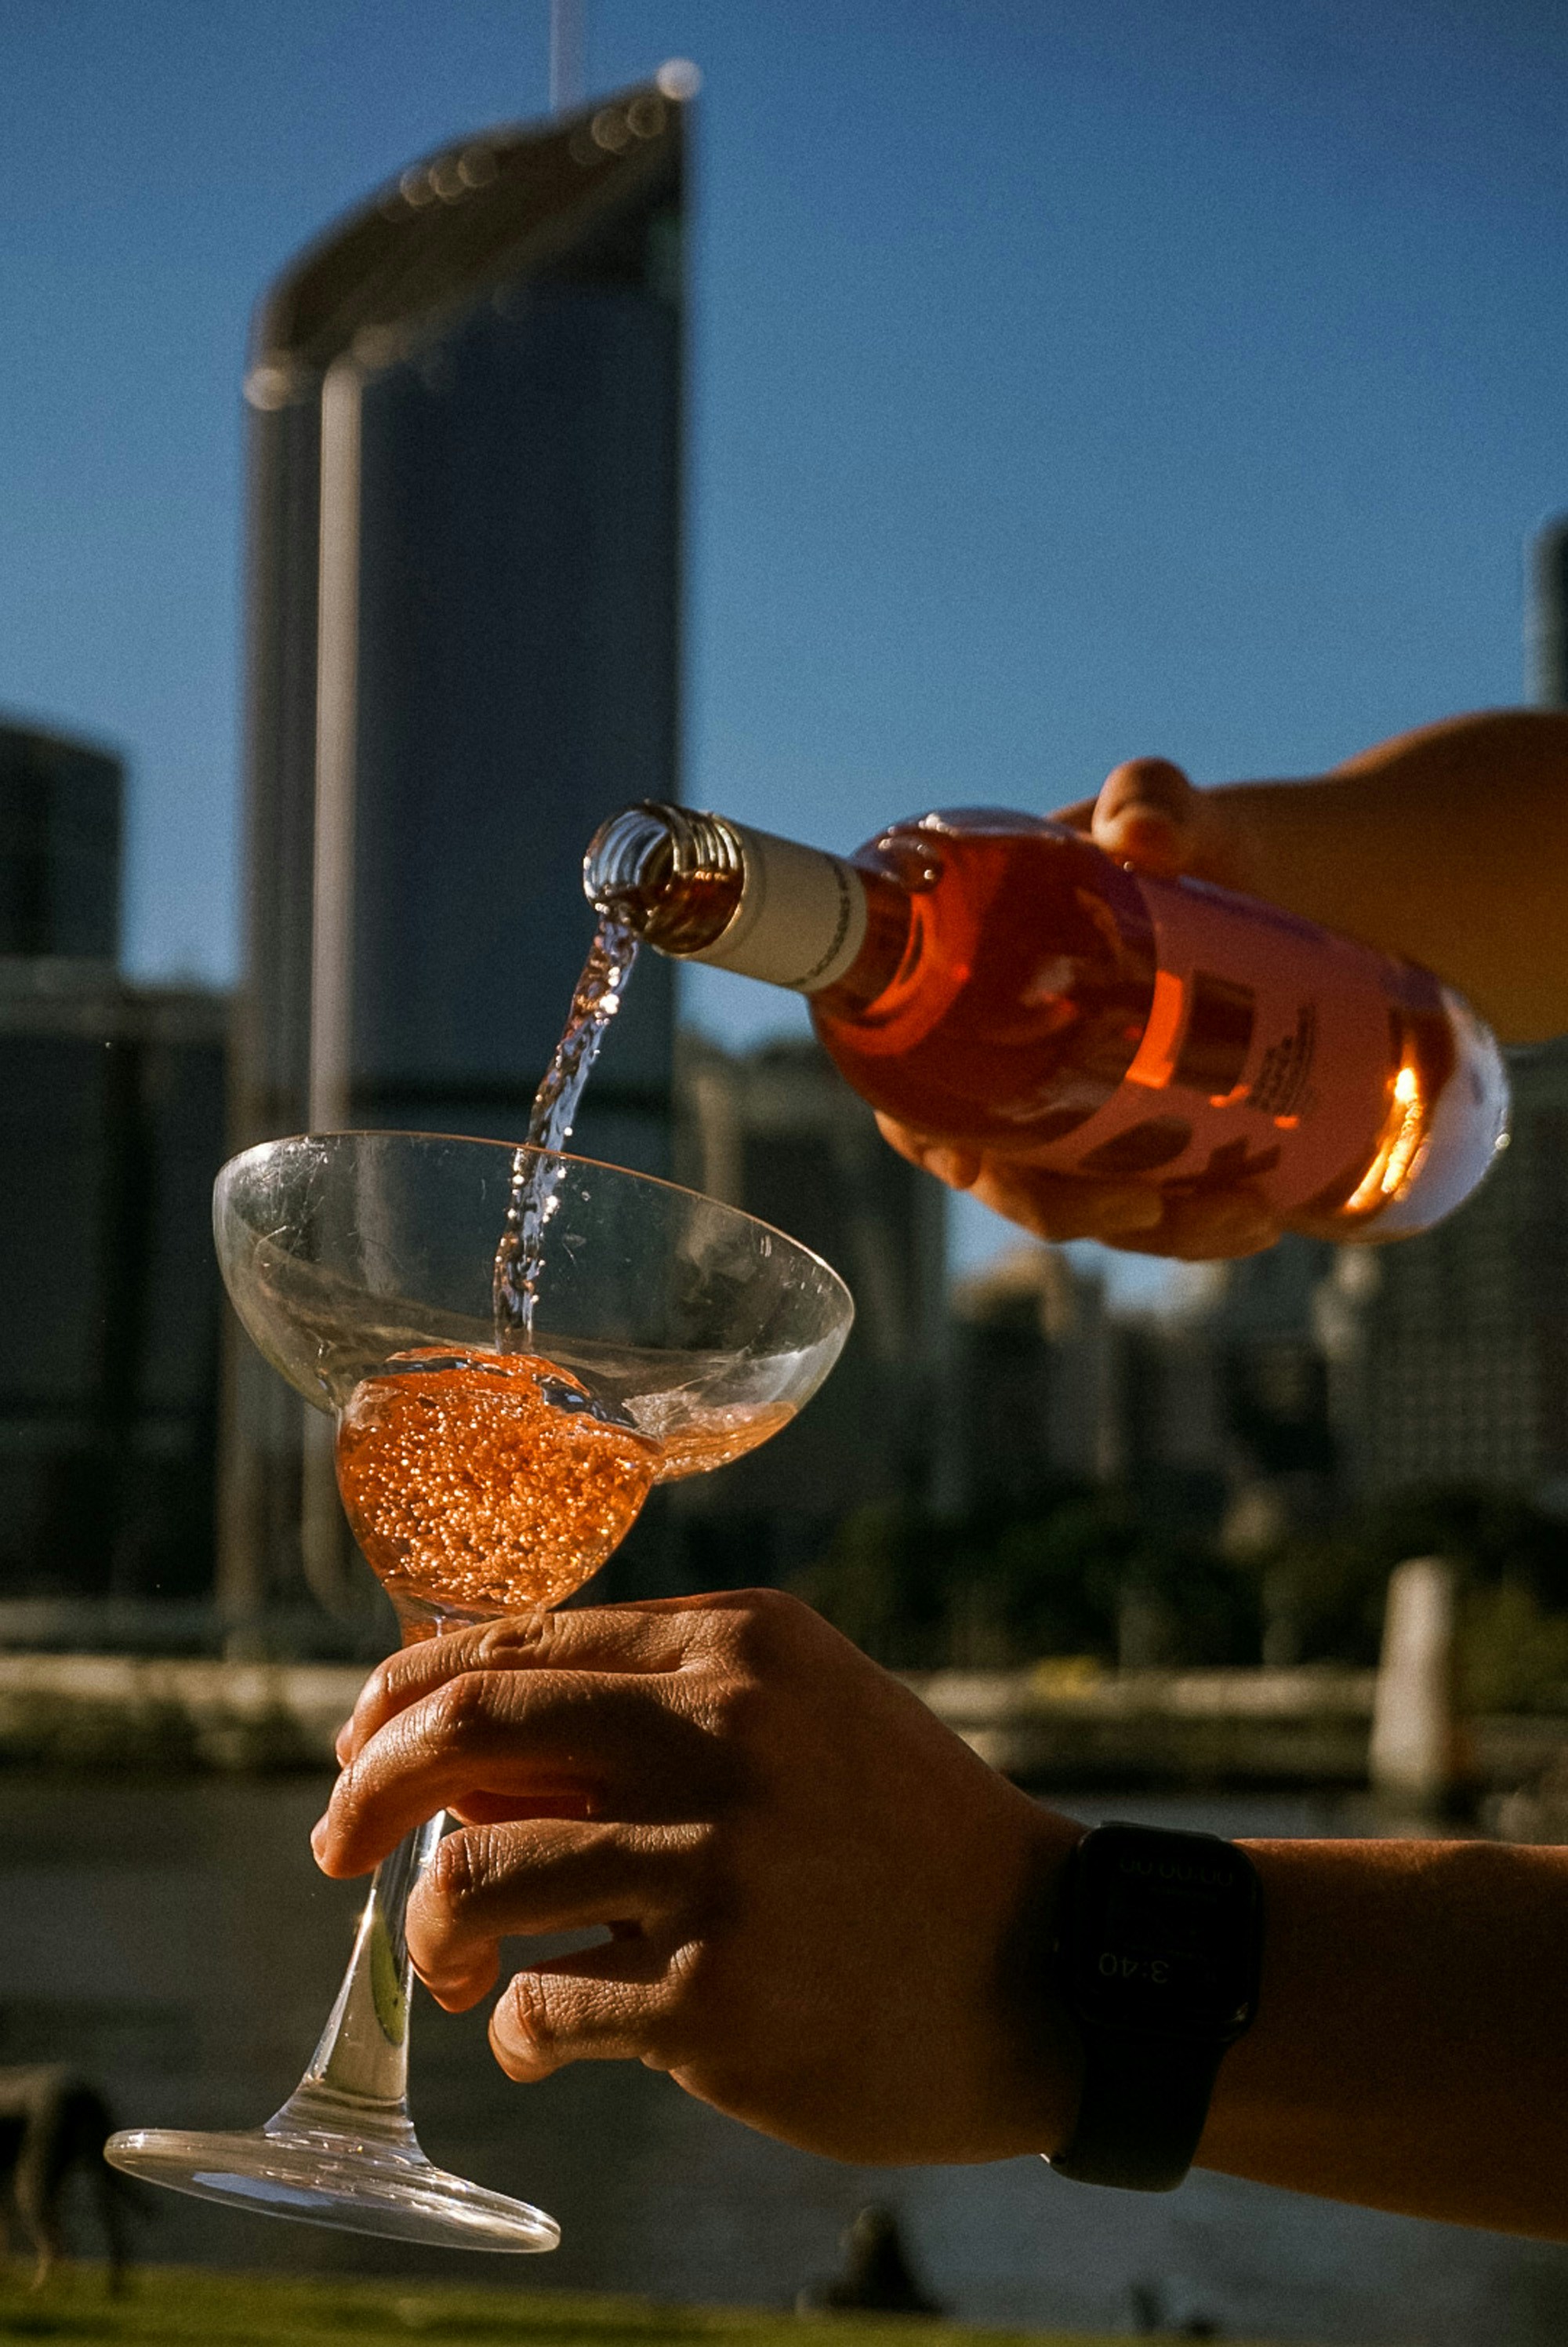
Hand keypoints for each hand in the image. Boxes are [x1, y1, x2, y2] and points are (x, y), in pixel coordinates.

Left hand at [314, 1592, 1082, 2163]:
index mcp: (736, 1647)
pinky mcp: (717, 2003)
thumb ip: (652, 1706)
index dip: (400, 1697)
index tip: (354, 1747)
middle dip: (367, 1790)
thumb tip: (468, 1749)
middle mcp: (723, 1734)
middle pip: (466, 1732)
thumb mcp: (800, 1713)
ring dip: (433, 1934)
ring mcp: (720, 1869)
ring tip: (457, 1969)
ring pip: (477, 1877)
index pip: (511, 1645)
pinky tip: (541, 2041)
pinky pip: (540, 2010)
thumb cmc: (902, 1837)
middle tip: (331, 1845)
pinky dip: (513, 2034)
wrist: (1053, 1970)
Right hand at [878, 757, 1280, 1260]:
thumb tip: (1143, 835)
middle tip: (1143, 1204)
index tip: (977, 1160)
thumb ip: (1149, 799)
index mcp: (975, 1001)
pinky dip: (1207, 1229)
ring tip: (1241, 1214)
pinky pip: (1165, 1213)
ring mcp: (1092, 1124)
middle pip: (1005, 1176)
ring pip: (1092, 1205)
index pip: (916, 1091)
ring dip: (1156, 1232)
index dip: (931, 1137)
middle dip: (1063, 1208)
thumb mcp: (1169, 810)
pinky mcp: (1163, 1152)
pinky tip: (1265, 1218)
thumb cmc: (1189, 841)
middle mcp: (1021, 1079)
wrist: (1291, 883)